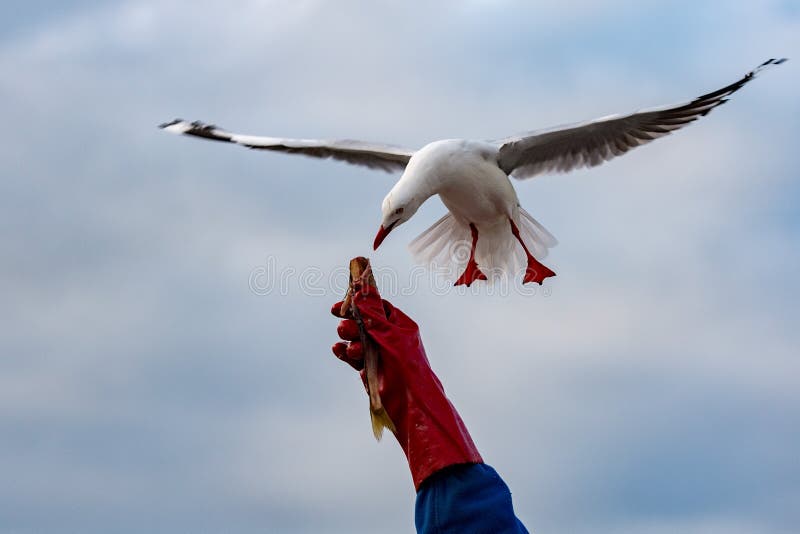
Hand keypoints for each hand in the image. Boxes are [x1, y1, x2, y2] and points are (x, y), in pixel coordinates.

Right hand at [331, 288, 482, 489]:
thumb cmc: (407, 367)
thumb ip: (373, 315)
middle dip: (352, 322)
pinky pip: (352, 356)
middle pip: (364, 322)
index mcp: (400, 326)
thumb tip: (360, 291)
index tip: (342, 302)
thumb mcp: (390, 336)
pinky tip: (339, 351)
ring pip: (356, 339)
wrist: (410, 404)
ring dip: (349, 339)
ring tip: (347, 344)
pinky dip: (345, 353)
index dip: (360, 302)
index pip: (377, 307)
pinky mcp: (369, 369)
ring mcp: (378, 354)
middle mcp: (389, 338)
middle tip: (342, 323)